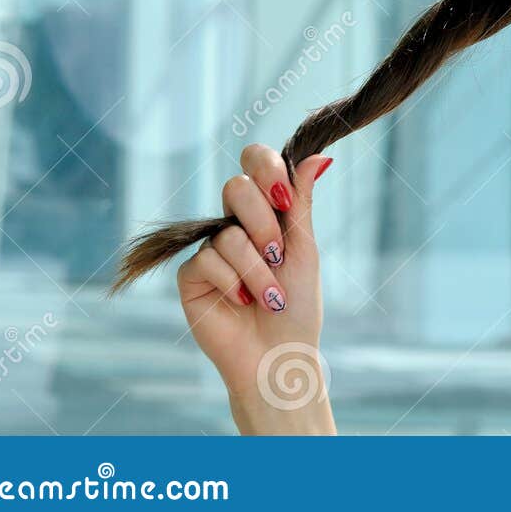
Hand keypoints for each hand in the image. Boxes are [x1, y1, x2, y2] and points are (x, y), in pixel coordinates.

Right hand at [176, 144, 334, 432]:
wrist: (278, 356)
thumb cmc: (297, 305)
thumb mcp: (305, 249)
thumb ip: (301, 203)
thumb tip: (319, 156)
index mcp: (267, 211)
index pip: (256, 162)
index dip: (266, 168)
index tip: (284, 199)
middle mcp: (236, 224)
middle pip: (236, 186)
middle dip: (263, 222)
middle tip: (279, 254)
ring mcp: (211, 249)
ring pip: (227, 232)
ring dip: (257, 268)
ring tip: (271, 297)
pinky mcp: (191, 277)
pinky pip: (207, 260)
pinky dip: (233, 283)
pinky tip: (243, 303)